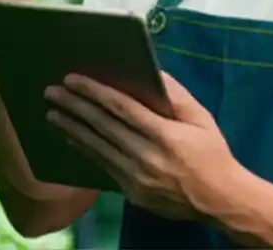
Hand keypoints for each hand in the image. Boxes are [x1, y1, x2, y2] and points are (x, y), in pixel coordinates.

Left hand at [45, 72, 239, 221]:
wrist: (220, 201)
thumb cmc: (212, 153)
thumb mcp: (201, 118)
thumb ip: (175, 94)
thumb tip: (151, 71)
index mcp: (166, 135)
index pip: (121, 108)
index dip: (94, 92)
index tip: (73, 79)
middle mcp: (148, 157)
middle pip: (103, 127)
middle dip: (74, 106)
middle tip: (52, 92)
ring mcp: (138, 178)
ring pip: (97, 148)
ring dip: (72, 128)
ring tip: (52, 113)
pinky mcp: (132, 192)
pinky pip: (103, 166)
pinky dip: (85, 149)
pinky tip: (71, 137)